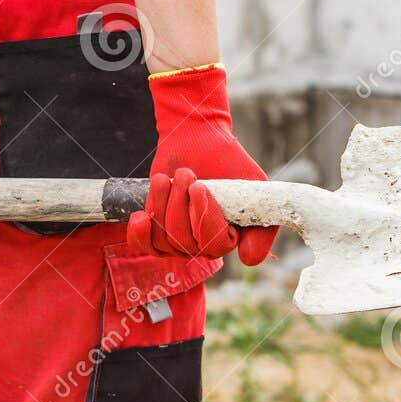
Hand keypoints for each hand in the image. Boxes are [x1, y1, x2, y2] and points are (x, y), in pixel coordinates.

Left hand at [128, 64, 277, 265]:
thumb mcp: (253, 185)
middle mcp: (204, 244)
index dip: (204, 219)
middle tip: (187, 174)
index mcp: (230, 236)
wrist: (197, 141)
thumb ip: (260, 223)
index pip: (215, 245)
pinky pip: (145, 245)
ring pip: (165, 240)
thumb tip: (249, 259)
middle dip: (180, 205)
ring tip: (169, 178)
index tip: (200, 187)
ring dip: (163, 204)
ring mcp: (179, 240)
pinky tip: (140, 216)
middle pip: (185, 243)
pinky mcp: (157, 231)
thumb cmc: (227, 161)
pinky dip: (140, 232)